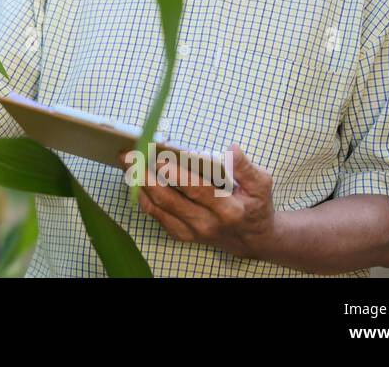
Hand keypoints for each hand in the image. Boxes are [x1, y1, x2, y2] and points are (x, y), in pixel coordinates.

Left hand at [129, 144, 277, 259]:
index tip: (160, 156)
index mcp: (228, 210)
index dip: (177, 173)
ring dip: (140, 183)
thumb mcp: (262, 184)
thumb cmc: (256, 205)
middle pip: (170, 199)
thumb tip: (231, 149)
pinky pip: (156, 215)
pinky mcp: (182, 234)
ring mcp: (192, 231)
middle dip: (147, 175)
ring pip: (158, 207)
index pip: (197, 190)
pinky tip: (135, 179)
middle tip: (130, 155)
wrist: (253, 238)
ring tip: (127, 162)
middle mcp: (207, 224)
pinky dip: (143, 196)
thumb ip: (246, 167)